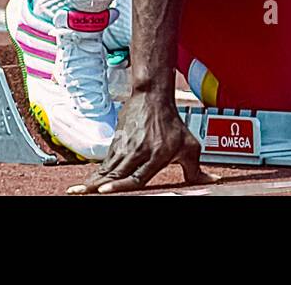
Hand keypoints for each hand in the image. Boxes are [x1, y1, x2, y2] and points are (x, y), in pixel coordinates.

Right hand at [67, 92, 217, 194]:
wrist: (153, 96)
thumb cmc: (173, 124)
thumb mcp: (190, 146)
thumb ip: (197, 169)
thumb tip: (214, 182)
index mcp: (157, 155)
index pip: (136, 175)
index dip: (120, 184)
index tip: (105, 189)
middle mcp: (139, 151)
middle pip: (115, 174)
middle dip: (98, 185)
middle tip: (81, 193)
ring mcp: (125, 146)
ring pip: (107, 168)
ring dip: (92, 181)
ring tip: (77, 191)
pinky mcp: (116, 143)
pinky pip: (105, 162)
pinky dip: (96, 173)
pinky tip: (87, 183)